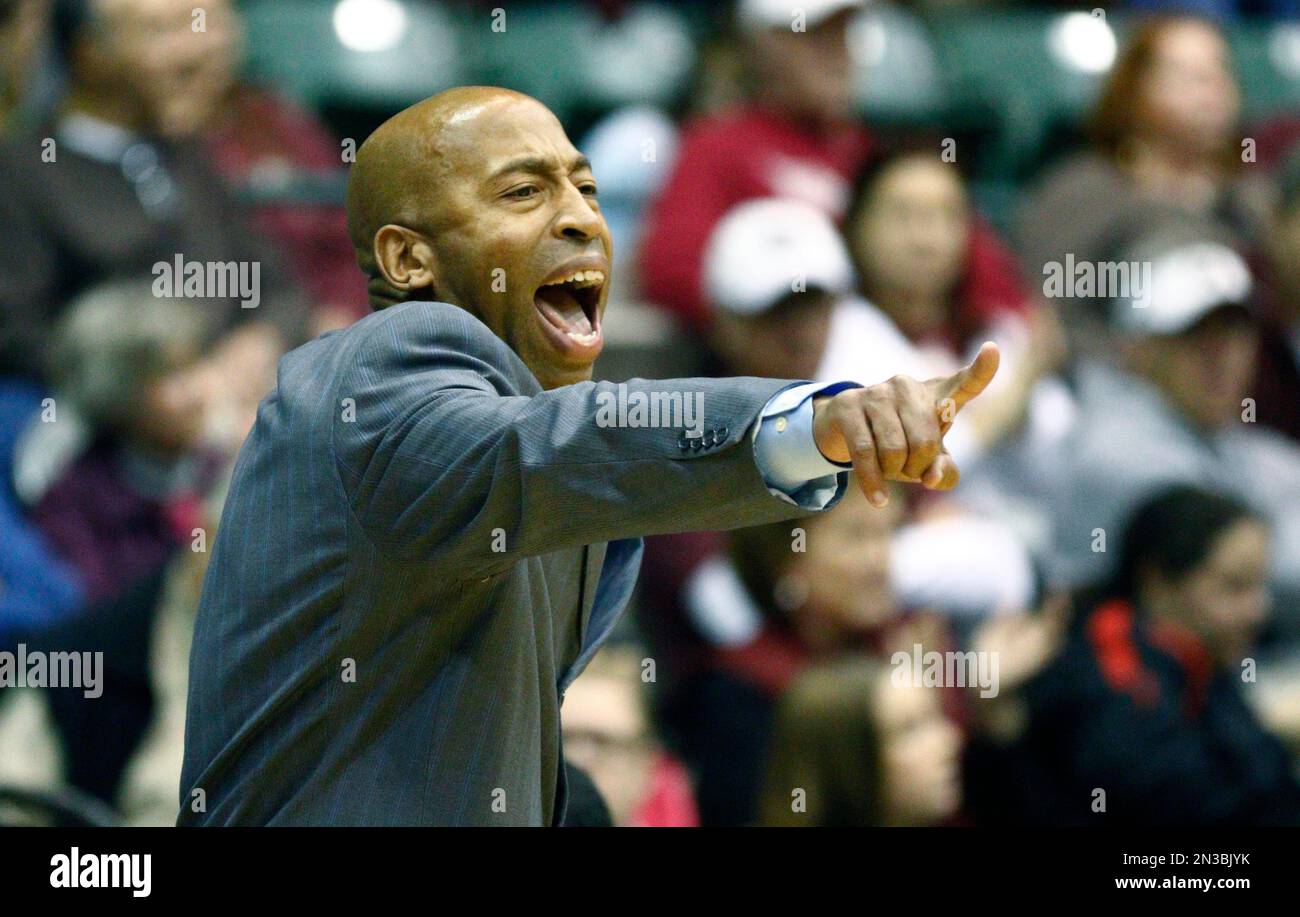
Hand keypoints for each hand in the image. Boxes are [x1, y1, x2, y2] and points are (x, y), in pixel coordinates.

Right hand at [811, 342, 999, 505]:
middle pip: (926, 443)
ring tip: (888, 469)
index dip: (981, 370)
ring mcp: (877, 392)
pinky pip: (865, 453)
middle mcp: (908, 386)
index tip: (992, 350)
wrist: (844, 427)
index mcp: (937, 394)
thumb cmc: (898, 442)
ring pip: (894, 450)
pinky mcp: (848, 405)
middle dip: (917, 468)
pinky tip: (879, 499)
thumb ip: (944, 471)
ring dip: (893, 472)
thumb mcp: (927, 459)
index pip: (965, 383)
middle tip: (908, 468)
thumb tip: (931, 478)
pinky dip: (873, 482)